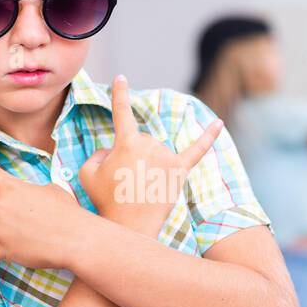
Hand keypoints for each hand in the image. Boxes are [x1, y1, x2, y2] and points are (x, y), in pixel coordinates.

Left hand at [0, 144, 84, 269]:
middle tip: (40, 220)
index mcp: (11, 186)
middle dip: (15, 214)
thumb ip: (33, 191)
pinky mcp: (1, 249)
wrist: (77, 238)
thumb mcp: (53, 189)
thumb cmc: (68, 213)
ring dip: (14, 231)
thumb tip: (29, 202)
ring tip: (38, 234)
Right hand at [78, 75, 221, 237]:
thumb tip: (115, 149)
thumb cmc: (104, 200)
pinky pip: (197, 150)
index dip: (119, 94)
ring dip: (144, 166)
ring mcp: (167, 158)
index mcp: (126, 142)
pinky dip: (209, 136)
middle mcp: (150, 145)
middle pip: (138, 141)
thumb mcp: (87, 172)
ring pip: (154, 151)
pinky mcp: (180, 172)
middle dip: (128, 159)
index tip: (121, 78)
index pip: (121, 112)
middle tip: (120, 183)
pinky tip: (219, 121)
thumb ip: (99, 152)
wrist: (128, 227)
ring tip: (136, 189)